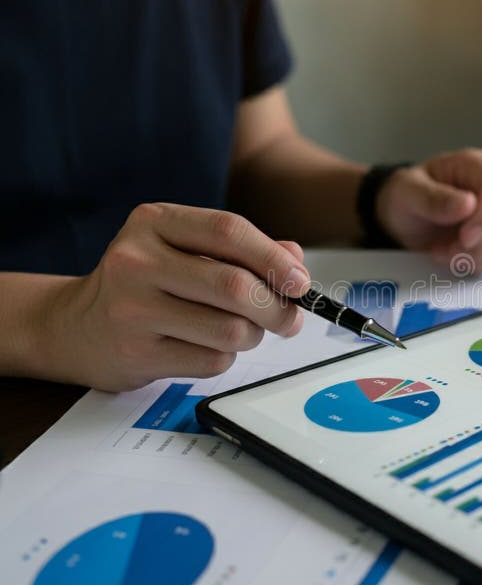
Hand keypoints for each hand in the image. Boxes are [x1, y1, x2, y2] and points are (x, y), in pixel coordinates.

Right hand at [45, 203, 310, 390]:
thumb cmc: (146, 283)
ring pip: (230, 330)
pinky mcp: (137, 354)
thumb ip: (242, 251)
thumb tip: (295, 262)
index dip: (274, 258)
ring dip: (252, 336)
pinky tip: (204, 347)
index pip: (228, 231)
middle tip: (290, 318)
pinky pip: (213, 362)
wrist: (77, 326)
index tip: (300, 281)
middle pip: (234, 286)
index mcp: (155, 222)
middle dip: (276, 308)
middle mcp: (137, 260)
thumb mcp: (186, 250)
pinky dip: (224, 358)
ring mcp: (133, 309)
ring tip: (240, 330)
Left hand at [375, 149, 481, 272]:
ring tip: (444, 252)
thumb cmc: (408, 197)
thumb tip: (467, 204)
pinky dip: (480, 263)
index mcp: (475, 164)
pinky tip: (457, 258)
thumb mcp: (407, 193)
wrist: (407, 218)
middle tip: (446, 250)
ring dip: (477, 256)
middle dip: (479, 243)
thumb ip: (433, 198)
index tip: (465, 238)